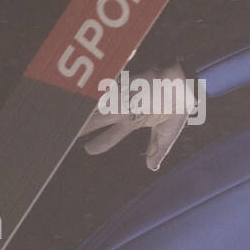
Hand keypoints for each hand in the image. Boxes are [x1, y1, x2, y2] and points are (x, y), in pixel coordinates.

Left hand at [79, 62, 194, 170]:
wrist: (185, 84)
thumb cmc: (178, 106)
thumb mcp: (168, 132)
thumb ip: (158, 148)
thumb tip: (151, 168)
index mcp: (133, 121)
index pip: (113, 135)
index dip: (100, 143)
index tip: (88, 149)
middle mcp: (125, 109)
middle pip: (100, 120)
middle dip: (84, 127)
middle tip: (65, 134)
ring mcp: (125, 95)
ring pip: (101, 104)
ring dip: (86, 109)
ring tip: (69, 113)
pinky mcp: (129, 81)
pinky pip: (111, 85)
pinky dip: (99, 88)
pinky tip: (84, 91)